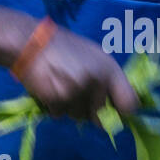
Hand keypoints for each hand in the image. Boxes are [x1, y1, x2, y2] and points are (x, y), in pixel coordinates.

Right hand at [17, 27, 139, 122]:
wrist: (30, 42)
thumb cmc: (62, 48)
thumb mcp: (93, 56)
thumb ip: (106, 79)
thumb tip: (116, 105)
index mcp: (110, 69)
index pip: (129, 104)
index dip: (122, 114)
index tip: (115, 115)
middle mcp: (98, 82)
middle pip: (100, 116)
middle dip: (89, 111)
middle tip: (76, 94)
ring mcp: (78, 92)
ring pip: (78, 117)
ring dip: (70, 108)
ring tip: (60, 87)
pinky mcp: (58, 100)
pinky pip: (59, 115)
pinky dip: (53, 107)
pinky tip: (48, 89)